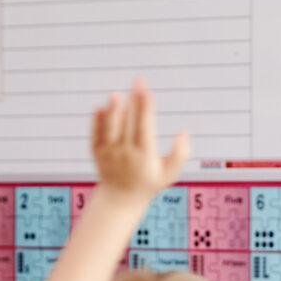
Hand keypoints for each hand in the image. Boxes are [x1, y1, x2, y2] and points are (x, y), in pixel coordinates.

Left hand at [90, 78, 190, 203]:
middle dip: (134, 101)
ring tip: (117, 95)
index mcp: (144, 156)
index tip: (148, 93)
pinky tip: (102, 107)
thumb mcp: (170, 174)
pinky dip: (98, 121)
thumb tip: (183, 132)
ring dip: (114, 110)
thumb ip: (180, 154)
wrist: (120, 199)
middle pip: (129, 122)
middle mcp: (125, 153)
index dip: (146, 109)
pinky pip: (96, 134)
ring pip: (111, 127)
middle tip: (139, 81)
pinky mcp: (97, 153)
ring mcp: (109, 153)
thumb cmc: (148, 183)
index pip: (145, 127)